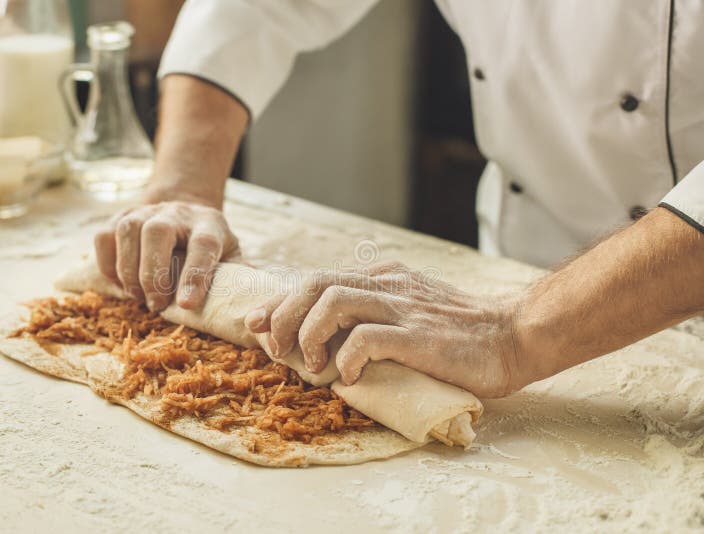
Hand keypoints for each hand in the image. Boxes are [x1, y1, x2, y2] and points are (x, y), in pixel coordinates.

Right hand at [94, 200, 239, 311]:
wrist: (185, 211)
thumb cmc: (210, 246)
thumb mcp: (231, 256)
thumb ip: (238, 279)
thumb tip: (250, 313)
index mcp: (210, 224)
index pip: (204, 245)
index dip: (195, 276)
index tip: (186, 305)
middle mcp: (177, 212)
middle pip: (158, 232)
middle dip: (153, 274)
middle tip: (156, 305)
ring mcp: (146, 211)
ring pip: (128, 231)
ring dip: (129, 271)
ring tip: (139, 297)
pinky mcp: (121, 217)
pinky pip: (104, 238)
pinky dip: (108, 266)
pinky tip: (122, 285)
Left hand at [244, 262, 522, 397]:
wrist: (515, 336)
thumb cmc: (460, 334)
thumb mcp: (410, 311)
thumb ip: (373, 315)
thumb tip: (325, 336)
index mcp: (383, 278)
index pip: (317, 279)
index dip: (280, 301)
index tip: (258, 325)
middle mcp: (388, 285)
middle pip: (315, 283)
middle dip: (283, 315)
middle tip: (275, 349)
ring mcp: (403, 307)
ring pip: (333, 301)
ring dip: (308, 334)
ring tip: (309, 364)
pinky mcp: (419, 335)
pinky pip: (366, 338)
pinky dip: (346, 358)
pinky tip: (347, 378)